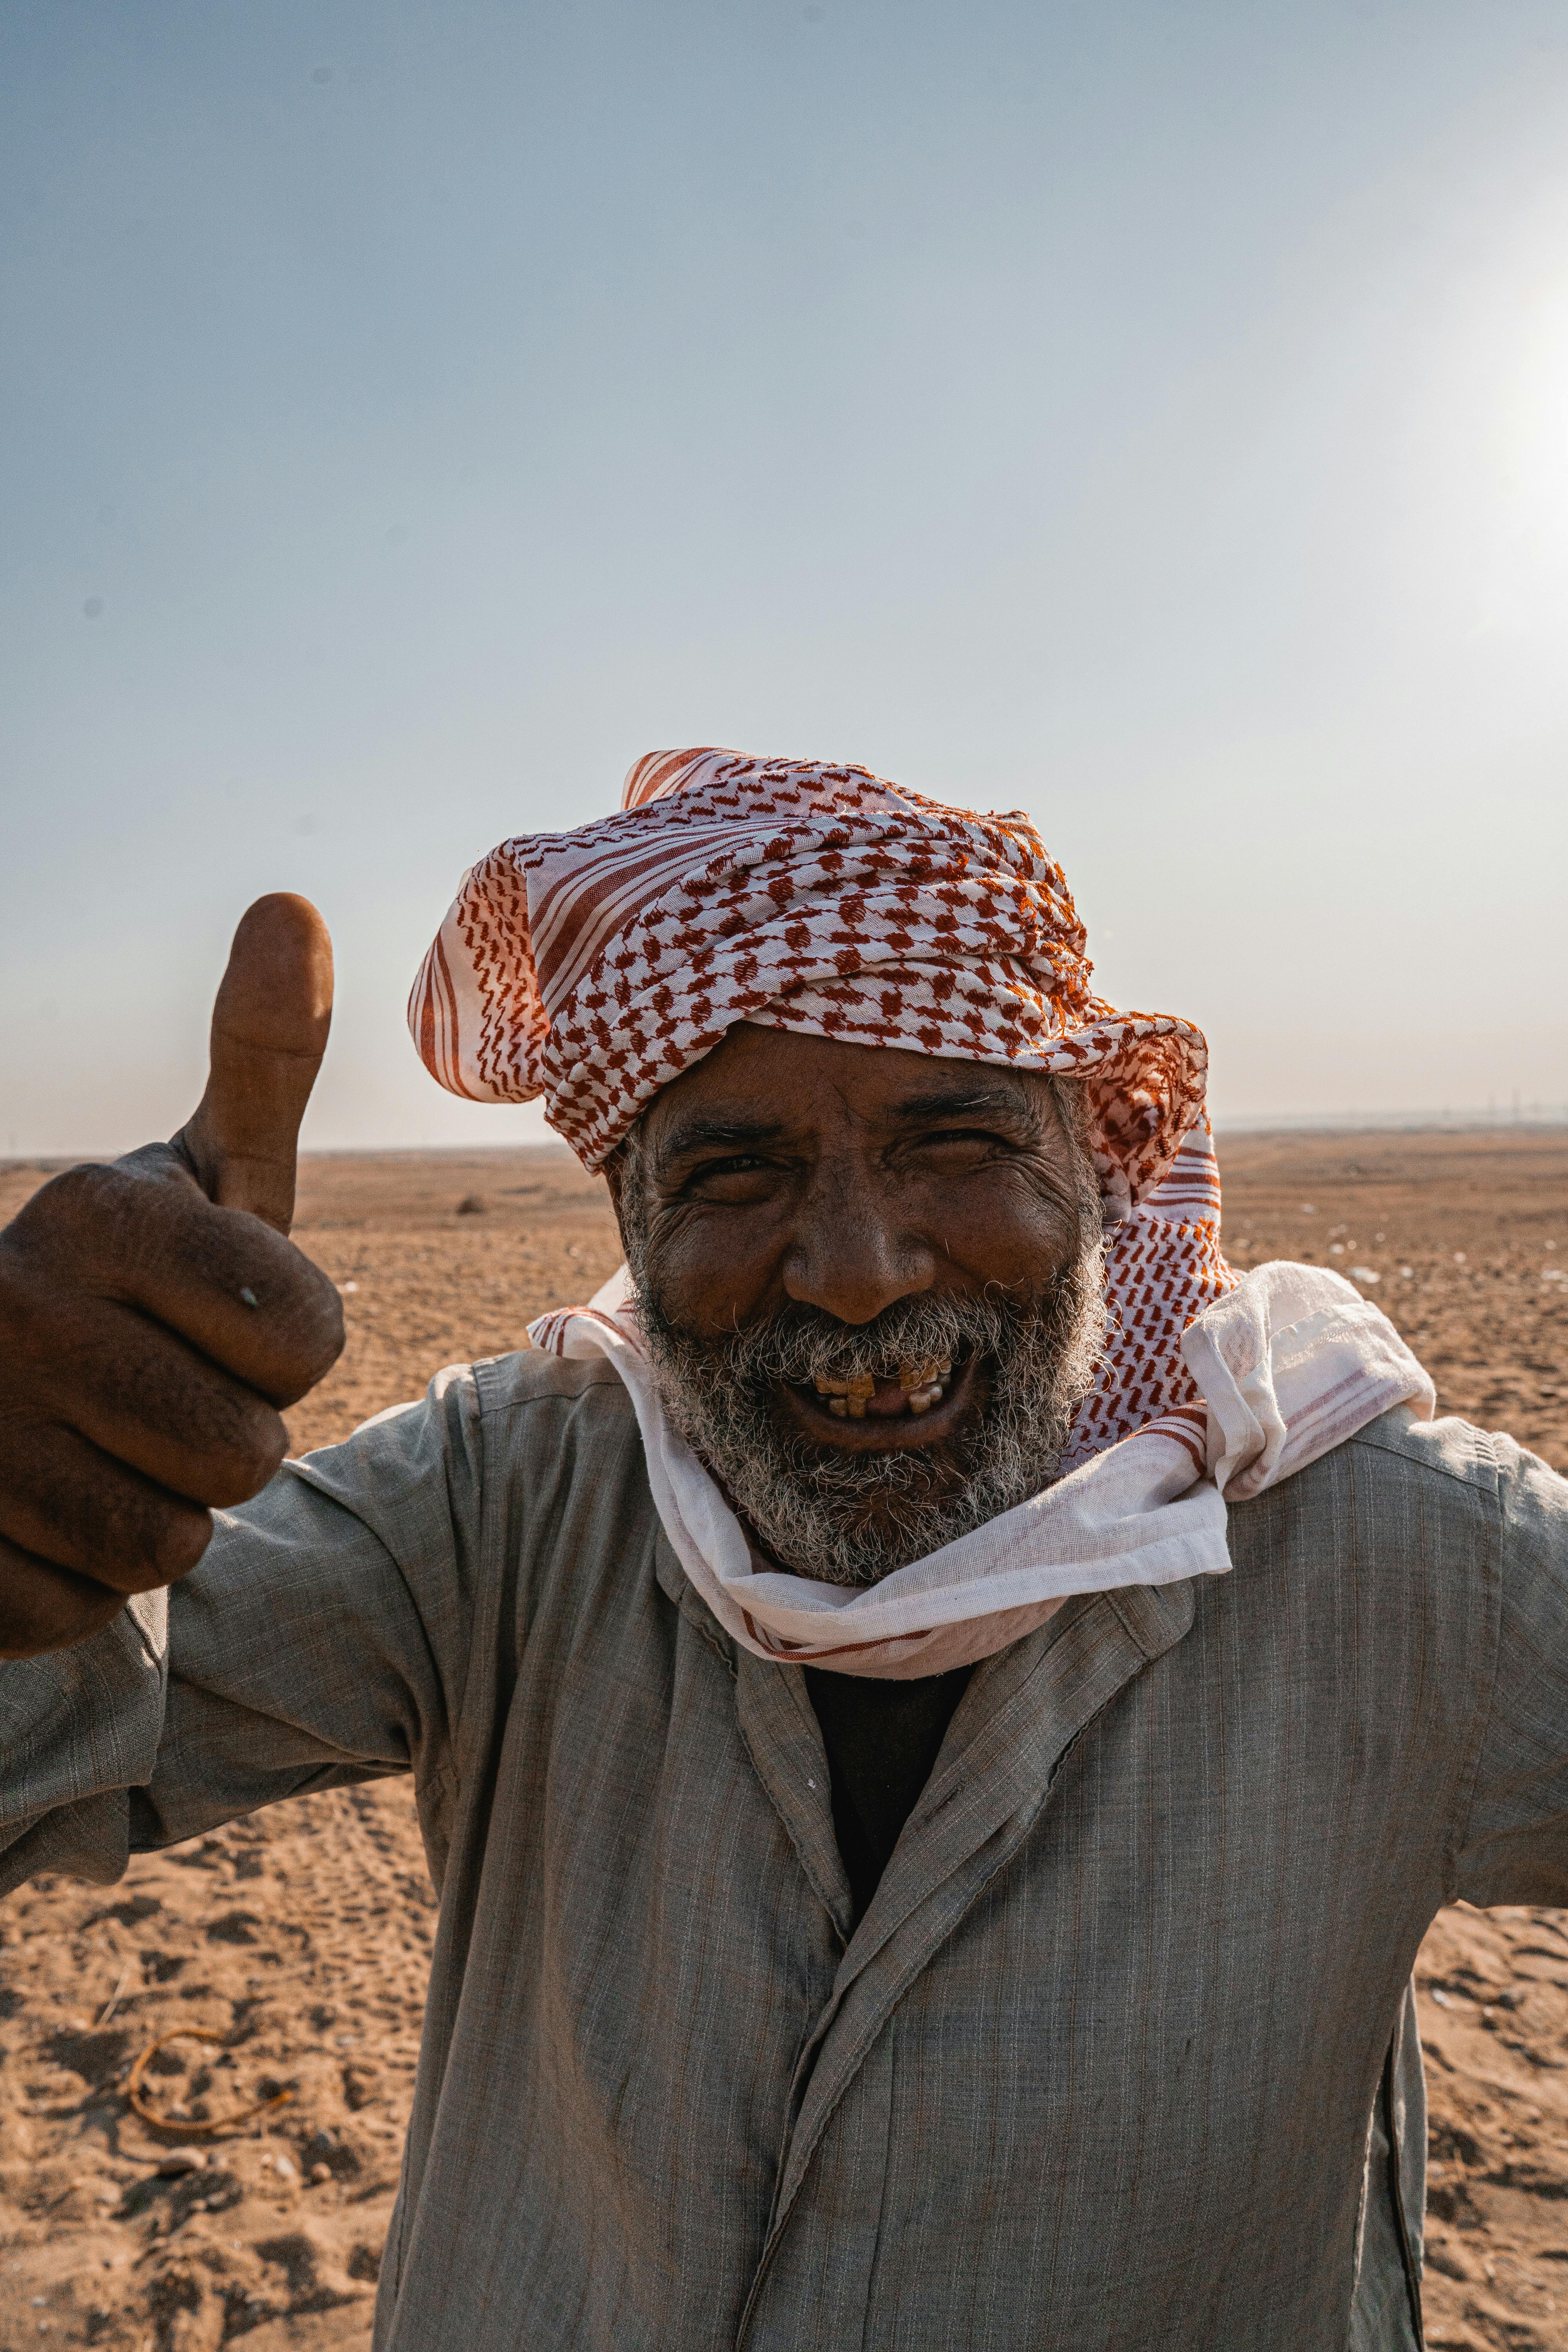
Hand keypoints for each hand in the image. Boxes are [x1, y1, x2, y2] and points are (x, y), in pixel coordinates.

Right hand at [0, 895, 344, 1657]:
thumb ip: (259, 1059)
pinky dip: (74, 1583)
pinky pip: (78, 1611)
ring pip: (166, 1545)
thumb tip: (286, 906)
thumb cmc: (132, 1287)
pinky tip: (33, 1515)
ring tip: (93, 1453)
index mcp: (94, 1209)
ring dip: (154, 1517)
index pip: (309, 1338)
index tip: (214, 1321)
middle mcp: (5, 1305)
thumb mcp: (204, 1177)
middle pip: (246, 1453)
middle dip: (223, 1444)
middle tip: (149, 1398)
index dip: (287, 1349)